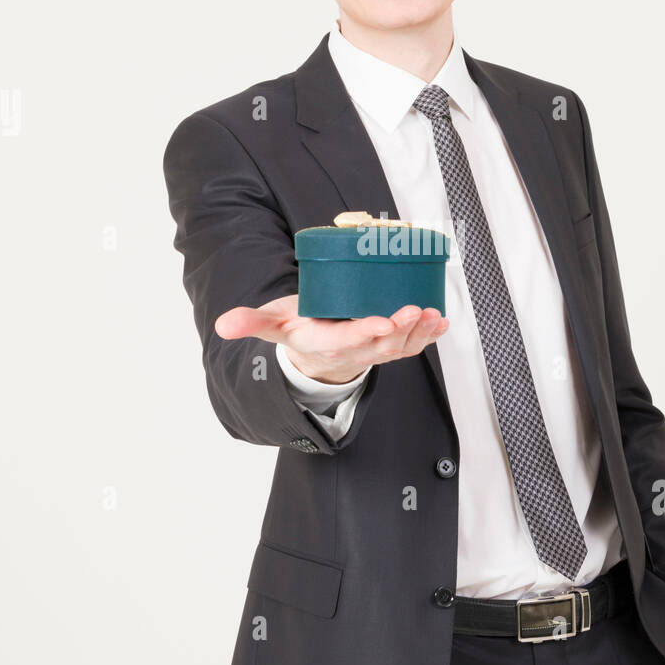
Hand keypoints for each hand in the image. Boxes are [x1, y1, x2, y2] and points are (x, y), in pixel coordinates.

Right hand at [214, 295, 448, 383]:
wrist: (313, 354)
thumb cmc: (297, 330)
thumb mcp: (272, 325)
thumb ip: (250, 323)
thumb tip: (223, 325)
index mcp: (324, 344)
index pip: (347, 340)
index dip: (366, 332)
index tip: (384, 321)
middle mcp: (352, 352)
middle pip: (380, 343)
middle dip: (401, 328)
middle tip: (415, 310)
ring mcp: (372, 352)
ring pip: (400, 347)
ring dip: (419, 332)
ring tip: (433, 314)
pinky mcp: (386, 348)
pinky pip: (410, 347)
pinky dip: (427, 336)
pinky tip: (440, 322)